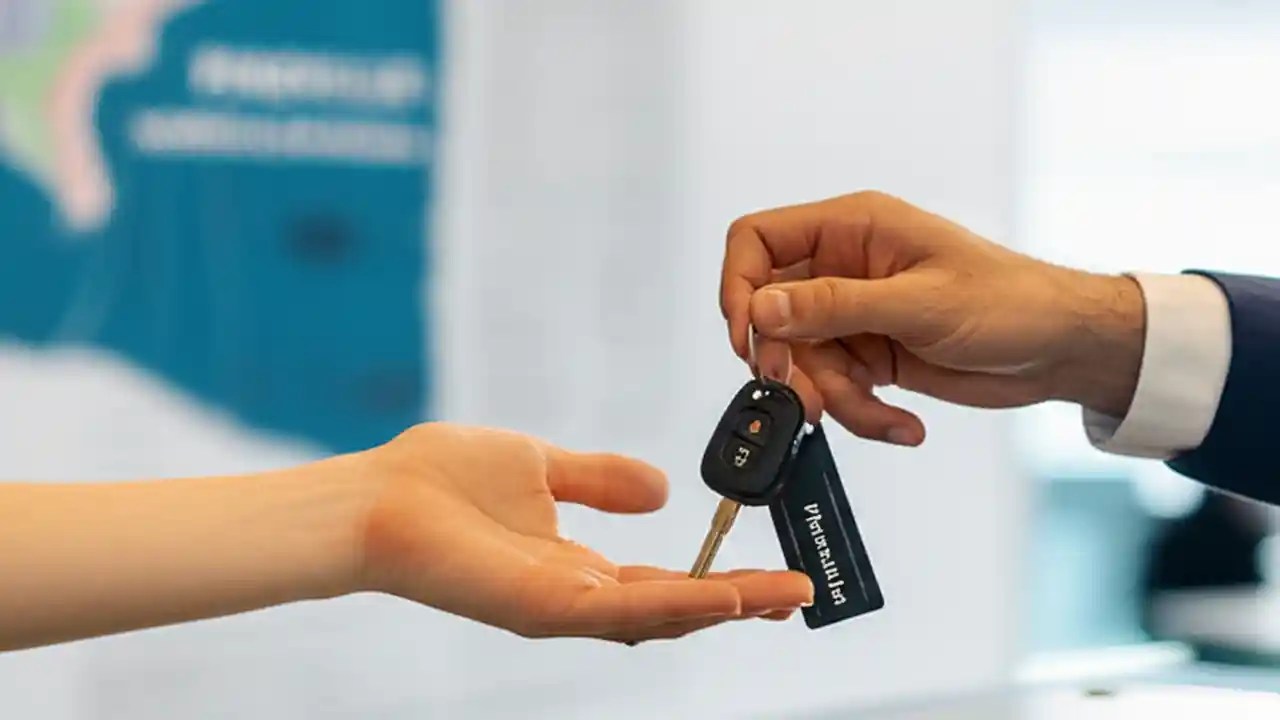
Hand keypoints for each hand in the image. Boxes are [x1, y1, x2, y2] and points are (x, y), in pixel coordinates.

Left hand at [352, 423, 812, 642]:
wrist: (377, 497)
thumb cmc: (441, 480)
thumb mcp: (544, 466)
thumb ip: (601, 480)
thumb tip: (662, 488)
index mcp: (577, 565)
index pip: (663, 580)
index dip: (721, 577)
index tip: (772, 570)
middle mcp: (576, 597)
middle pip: (675, 609)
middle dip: (740, 604)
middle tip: (800, 595)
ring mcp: (561, 608)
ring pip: (662, 616)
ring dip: (727, 607)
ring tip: (785, 596)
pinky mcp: (543, 608)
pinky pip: (625, 610)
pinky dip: (681, 603)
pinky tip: (726, 594)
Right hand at [720, 191, 1145, 444]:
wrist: (1061, 349)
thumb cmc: (1011, 301)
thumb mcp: (919, 302)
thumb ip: (835, 305)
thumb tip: (762, 306)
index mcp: (852, 228)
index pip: (758, 240)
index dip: (738, 286)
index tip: (749, 336)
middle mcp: (843, 267)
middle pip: (770, 312)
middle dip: (785, 360)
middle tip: (803, 393)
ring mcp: (854, 314)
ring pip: (802, 362)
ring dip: (832, 398)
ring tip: (876, 413)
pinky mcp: (869, 355)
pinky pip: (836, 389)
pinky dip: (861, 414)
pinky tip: (902, 424)